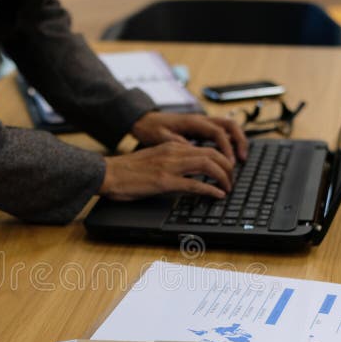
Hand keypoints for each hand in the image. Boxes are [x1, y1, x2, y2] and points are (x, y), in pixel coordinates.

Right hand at [100, 141, 233, 200]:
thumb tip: (190, 174)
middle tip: (232, 181)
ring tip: (228, 188)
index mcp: (172, 146)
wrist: (108, 173)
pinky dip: (210, 189)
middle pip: (212, 154)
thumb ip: (173, 162)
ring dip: (223, 178)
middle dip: (228, 168)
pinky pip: (194, 184)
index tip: (227, 171)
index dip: (222, 159)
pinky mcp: (164, 181)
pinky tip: (217, 195)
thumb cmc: (128, 171)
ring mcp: (170, 166)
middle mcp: (174, 152)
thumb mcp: (155, 160)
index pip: (206, 148)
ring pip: (208, 165)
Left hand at [131, 111, 248, 162]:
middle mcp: (200, 120)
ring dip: (237, 142)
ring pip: (227, 128)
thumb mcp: (161, 138)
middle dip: (239, 141)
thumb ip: (178, 143)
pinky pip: (221, 133)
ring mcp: (202, 123)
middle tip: (242, 159)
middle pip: (229, 125)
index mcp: (192, 122)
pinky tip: (229, 156)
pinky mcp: (201, 129)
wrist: (143, 121)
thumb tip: (194, 152)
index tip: (230, 163)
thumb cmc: (151, 129)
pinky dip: (229, 143)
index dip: (226, 148)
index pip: (218, 132)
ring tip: (240, 159)